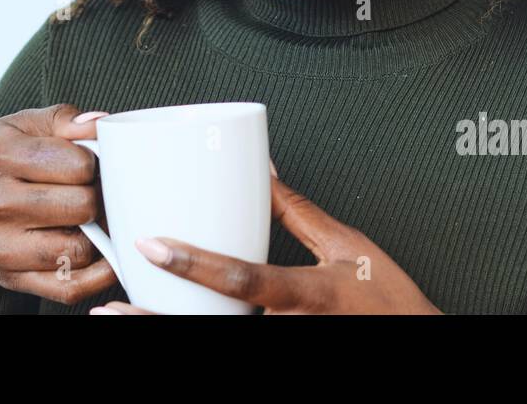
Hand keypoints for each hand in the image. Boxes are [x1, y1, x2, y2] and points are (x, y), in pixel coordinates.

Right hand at [0, 103, 118, 304]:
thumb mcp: (19, 126)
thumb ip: (63, 119)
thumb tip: (100, 125)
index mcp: (0, 156)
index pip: (78, 164)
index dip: (95, 163)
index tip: (88, 165)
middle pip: (82, 206)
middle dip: (97, 198)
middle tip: (94, 193)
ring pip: (79, 248)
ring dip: (97, 235)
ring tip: (91, 219)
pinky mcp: (10, 279)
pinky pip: (69, 287)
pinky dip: (97, 275)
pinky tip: (105, 256)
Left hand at [89, 165, 444, 314]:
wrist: (419, 347)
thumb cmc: (389, 301)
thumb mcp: (349, 247)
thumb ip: (299, 212)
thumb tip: (263, 169)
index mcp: (307, 295)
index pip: (244, 279)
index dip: (195, 263)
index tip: (152, 243)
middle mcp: (288, 331)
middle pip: (212, 329)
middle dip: (156, 321)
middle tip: (108, 307)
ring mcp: (282, 349)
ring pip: (213, 343)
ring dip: (162, 333)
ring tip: (116, 319)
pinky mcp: (279, 356)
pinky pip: (227, 347)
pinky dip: (191, 334)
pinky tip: (159, 321)